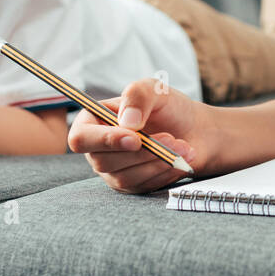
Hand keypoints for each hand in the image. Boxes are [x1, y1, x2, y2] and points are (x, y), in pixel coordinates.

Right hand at [68, 77, 214, 193]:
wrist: (193, 130)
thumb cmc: (168, 107)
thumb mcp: (154, 89)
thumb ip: (137, 95)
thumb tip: (126, 123)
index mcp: (93, 121)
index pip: (81, 138)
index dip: (104, 140)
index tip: (135, 138)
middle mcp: (98, 149)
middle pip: (103, 161)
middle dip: (142, 151)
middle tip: (171, 137)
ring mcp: (113, 170)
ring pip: (125, 177)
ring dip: (157, 161)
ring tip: (182, 145)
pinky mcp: (131, 186)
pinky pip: (142, 186)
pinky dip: (163, 173)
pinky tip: (179, 159)